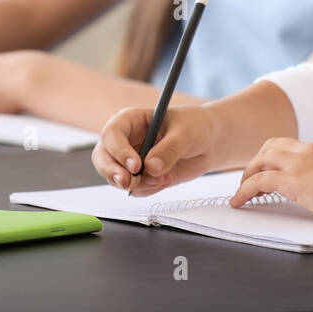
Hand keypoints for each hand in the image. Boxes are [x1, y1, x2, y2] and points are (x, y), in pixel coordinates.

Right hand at [92, 105, 223, 195]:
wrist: (210, 142)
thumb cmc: (196, 126)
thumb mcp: (186, 133)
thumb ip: (169, 149)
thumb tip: (151, 167)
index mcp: (132, 120)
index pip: (112, 133)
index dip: (119, 150)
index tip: (136, 165)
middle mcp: (127, 140)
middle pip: (103, 157)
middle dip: (112, 172)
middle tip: (128, 182)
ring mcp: (132, 160)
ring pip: (114, 176)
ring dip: (134, 184)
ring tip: (160, 179)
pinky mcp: (142, 177)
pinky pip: (134, 189)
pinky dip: (146, 190)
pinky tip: (164, 181)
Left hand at [230, 138, 312, 227]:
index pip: (286, 145)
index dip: (271, 156)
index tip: (264, 168)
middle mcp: (305, 151)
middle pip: (269, 148)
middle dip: (255, 163)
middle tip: (249, 180)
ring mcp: (298, 164)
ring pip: (260, 161)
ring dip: (247, 176)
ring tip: (241, 191)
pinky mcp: (292, 180)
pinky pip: (258, 182)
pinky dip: (244, 190)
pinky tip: (239, 201)